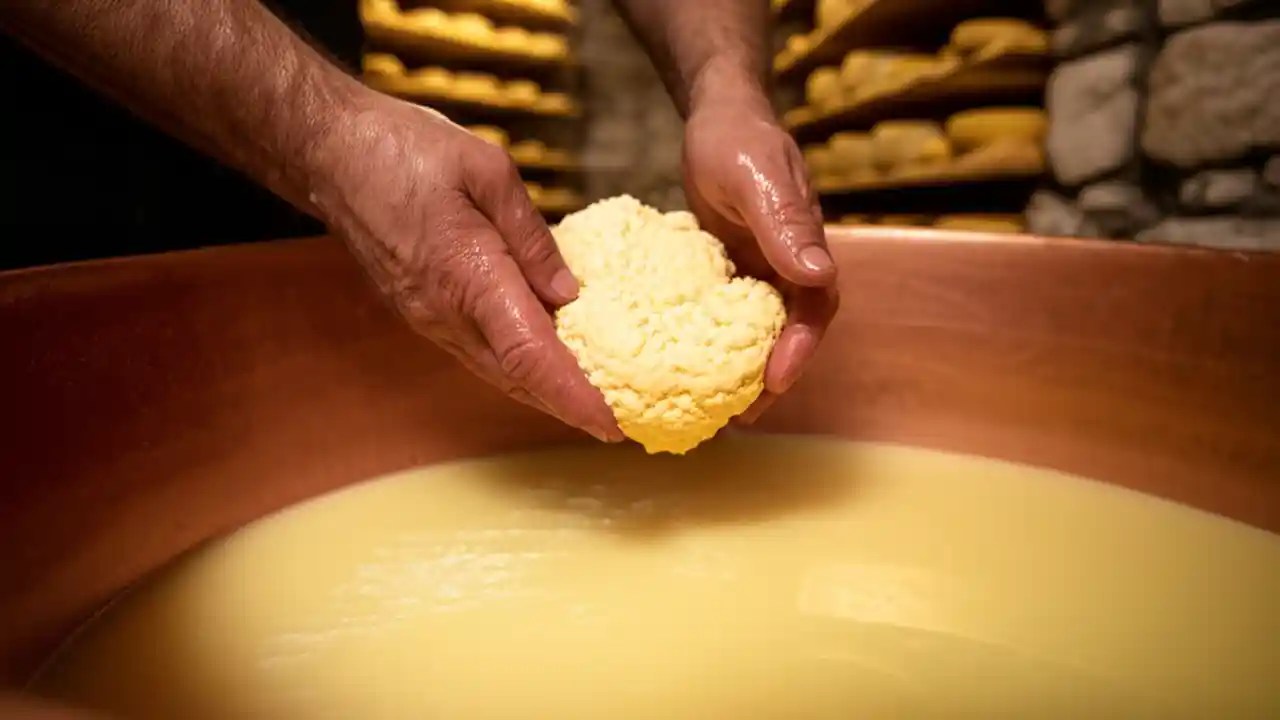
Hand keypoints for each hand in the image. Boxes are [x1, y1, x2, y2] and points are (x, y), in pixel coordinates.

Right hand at [313, 92, 621, 442]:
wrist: (330, 153)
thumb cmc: (404, 148)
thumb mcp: (487, 170)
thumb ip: (532, 235)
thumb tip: (568, 293)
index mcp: (468, 274)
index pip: (531, 355)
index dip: (575, 396)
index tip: (613, 424)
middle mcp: (445, 312)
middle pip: (518, 378)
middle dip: (570, 406)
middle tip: (622, 422)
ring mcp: (428, 317)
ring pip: (498, 371)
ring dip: (545, 390)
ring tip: (595, 399)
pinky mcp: (421, 312)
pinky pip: (479, 351)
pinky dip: (519, 365)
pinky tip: (548, 357)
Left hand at [682, 100, 839, 420]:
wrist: (716, 118)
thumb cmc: (737, 140)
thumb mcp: (757, 178)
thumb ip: (786, 223)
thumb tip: (819, 275)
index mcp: (804, 249)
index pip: (814, 311)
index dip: (799, 350)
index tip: (776, 381)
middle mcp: (788, 267)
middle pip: (789, 333)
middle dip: (770, 377)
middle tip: (740, 415)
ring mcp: (760, 271)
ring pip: (758, 332)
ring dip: (742, 369)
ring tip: (714, 408)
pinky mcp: (732, 272)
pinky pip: (727, 316)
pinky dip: (714, 344)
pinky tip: (686, 367)